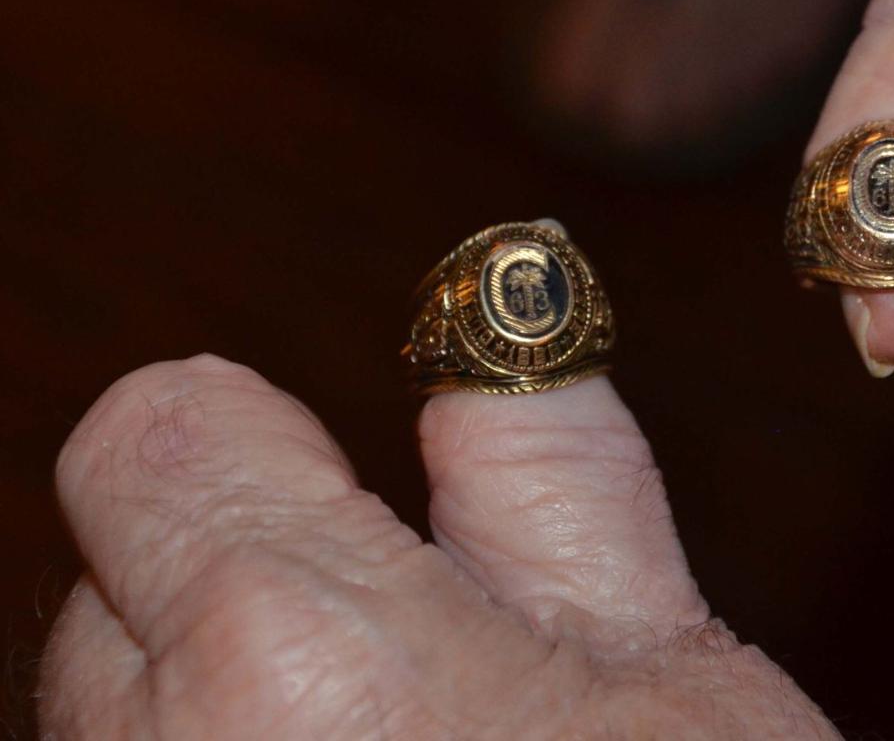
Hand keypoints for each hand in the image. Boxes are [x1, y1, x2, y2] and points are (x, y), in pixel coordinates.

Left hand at [40, 355, 839, 738]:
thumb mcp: (677, 690)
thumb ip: (562, 478)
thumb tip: (513, 305)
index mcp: (295, 650)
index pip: (158, 430)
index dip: (251, 445)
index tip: (332, 487)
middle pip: (120, 586)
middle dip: (243, 598)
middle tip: (405, 688)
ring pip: (106, 723)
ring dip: (215, 724)